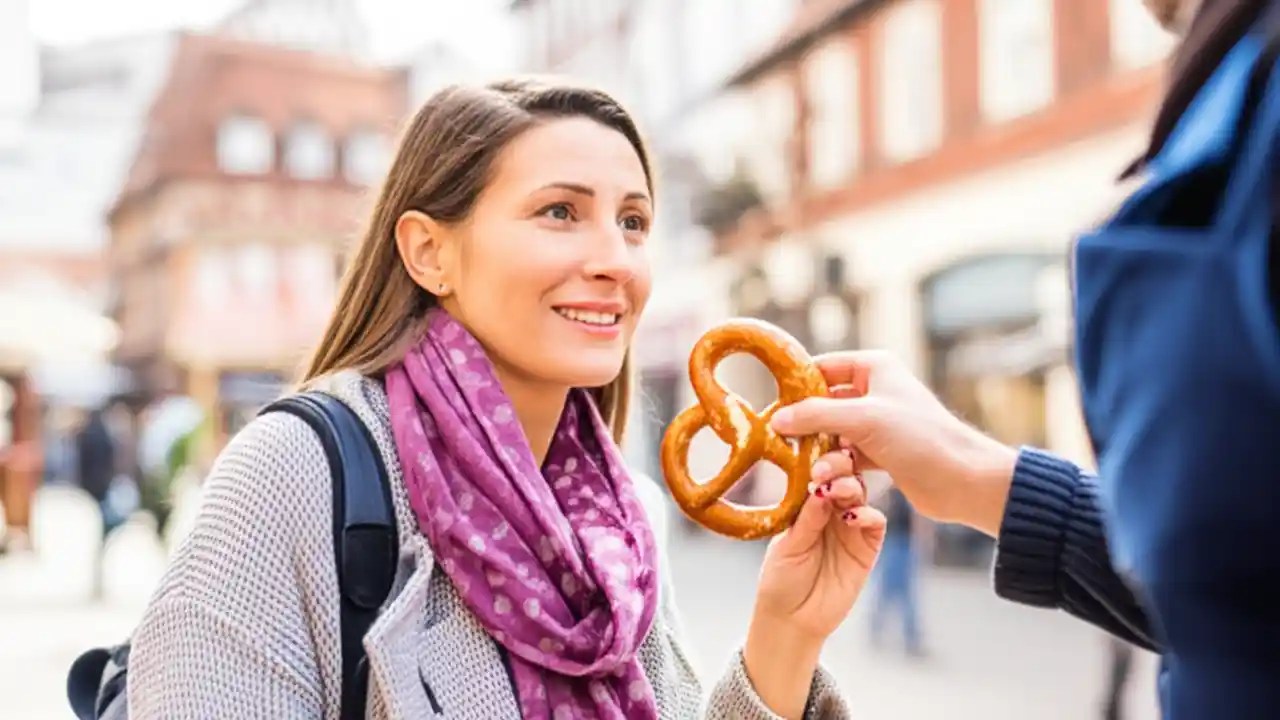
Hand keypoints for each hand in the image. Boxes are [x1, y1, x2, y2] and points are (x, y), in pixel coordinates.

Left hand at [744, 470, 885, 717]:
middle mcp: (830, 510)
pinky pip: (874, 523)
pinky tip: (853, 516)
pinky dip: (867, 515)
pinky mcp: (866, 547)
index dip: (819, 461)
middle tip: (829, 469)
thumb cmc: (781, 579)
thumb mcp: (788, 546)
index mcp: (807, 504)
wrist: (792, 620)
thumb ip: (806, 519)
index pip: (818, 473)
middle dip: (838, 468)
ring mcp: (850, 527)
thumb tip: (819, 488)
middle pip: (842, 477)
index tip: (814, 453)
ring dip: (851, 488)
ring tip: (837, 490)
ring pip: (860, 495)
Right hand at [771, 350, 1018, 536]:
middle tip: (785, 445)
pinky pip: (846, 455)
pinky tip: (826, 480)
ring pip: (833, 433)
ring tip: (815, 472)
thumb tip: (777, 419)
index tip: (772, 406)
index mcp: (874, 368)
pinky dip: (836, 466)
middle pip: (824, 403)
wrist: (963, 479)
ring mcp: (878, 423)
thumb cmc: (920, 437)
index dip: (796, 385)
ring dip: (822, 452)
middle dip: (807, 426)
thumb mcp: (862, 419)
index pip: (822, 368)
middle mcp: (875, 391)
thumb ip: (816, 416)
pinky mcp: (881, 453)